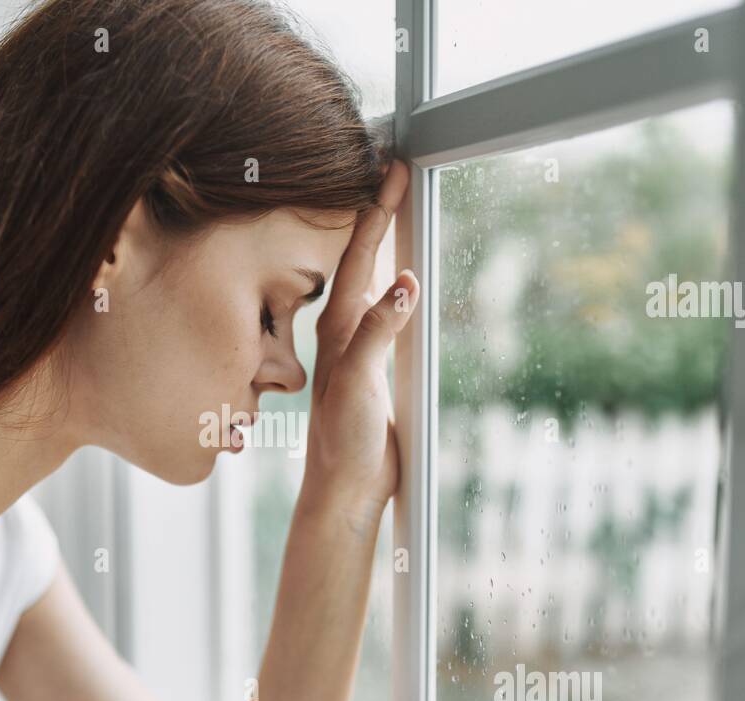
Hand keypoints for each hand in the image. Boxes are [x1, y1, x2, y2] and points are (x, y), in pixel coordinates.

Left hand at [303, 161, 419, 516]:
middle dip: (380, 213)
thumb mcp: (359, 383)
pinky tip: (400, 280)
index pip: (360, 254)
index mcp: (339, 327)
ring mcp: (359, 346)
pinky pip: (386, 309)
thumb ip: (379, 332)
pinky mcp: (375, 366)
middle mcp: (345, 329)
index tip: (393, 169)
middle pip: (364, 256)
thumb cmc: (342, 440)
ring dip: (383, 242)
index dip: (377, 210)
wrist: (344, 487)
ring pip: (373, 280)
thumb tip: (405, 283)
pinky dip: (395, 282)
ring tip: (395, 209)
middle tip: (396, 172)